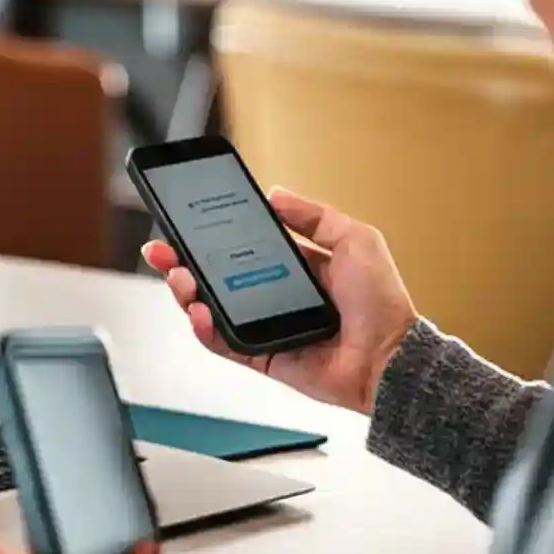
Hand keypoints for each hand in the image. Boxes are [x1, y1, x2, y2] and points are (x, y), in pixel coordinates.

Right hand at [143, 188, 415, 414]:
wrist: (390, 358)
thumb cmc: (382, 303)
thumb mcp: (355, 239)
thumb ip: (314, 216)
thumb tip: (275, 195)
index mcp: (295, 268)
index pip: (242, 247)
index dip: (212, 236)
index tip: (188, 221)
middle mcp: (275, 297)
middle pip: (216, 278)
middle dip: (184, 262)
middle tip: (163, 249)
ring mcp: (266, 328)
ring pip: (212, 310)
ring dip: (187, 293)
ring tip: (179, 277)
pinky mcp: (262, 357)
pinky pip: (224, 343)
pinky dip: (205, 329)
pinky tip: (199, 311)